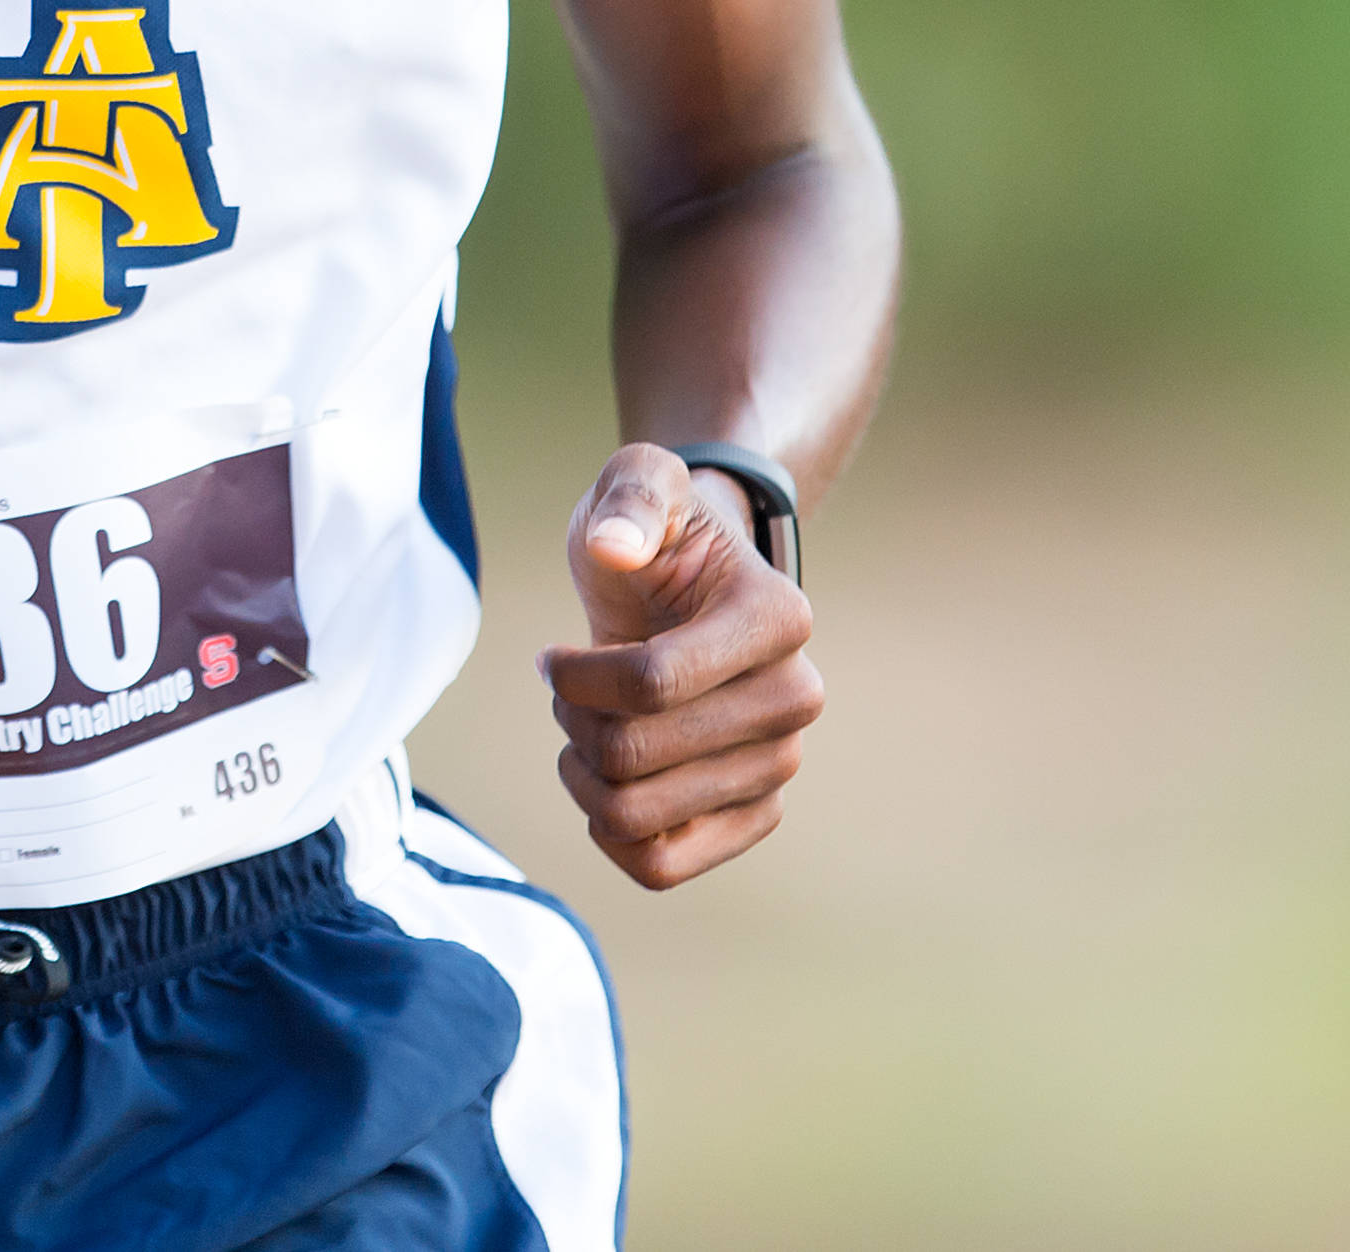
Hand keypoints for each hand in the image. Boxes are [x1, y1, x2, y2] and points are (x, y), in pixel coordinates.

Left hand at [537, 440, 823, 888]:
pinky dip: (609, 832)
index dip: (575, 677)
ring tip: (584, 729)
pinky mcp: (752, 817)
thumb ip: (629, 496)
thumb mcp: (637, 482)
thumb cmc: (657, 534)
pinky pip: (660, 866)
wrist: (685, 590)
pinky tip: (603, 780)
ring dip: (583, 774)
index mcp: (778, 619)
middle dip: (573, 722)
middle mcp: (795, 700)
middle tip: (570, 689)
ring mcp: (779, 766)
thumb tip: (614, 546)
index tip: (553, 655)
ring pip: (637, 817)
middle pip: (635, 756)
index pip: (651, 683)